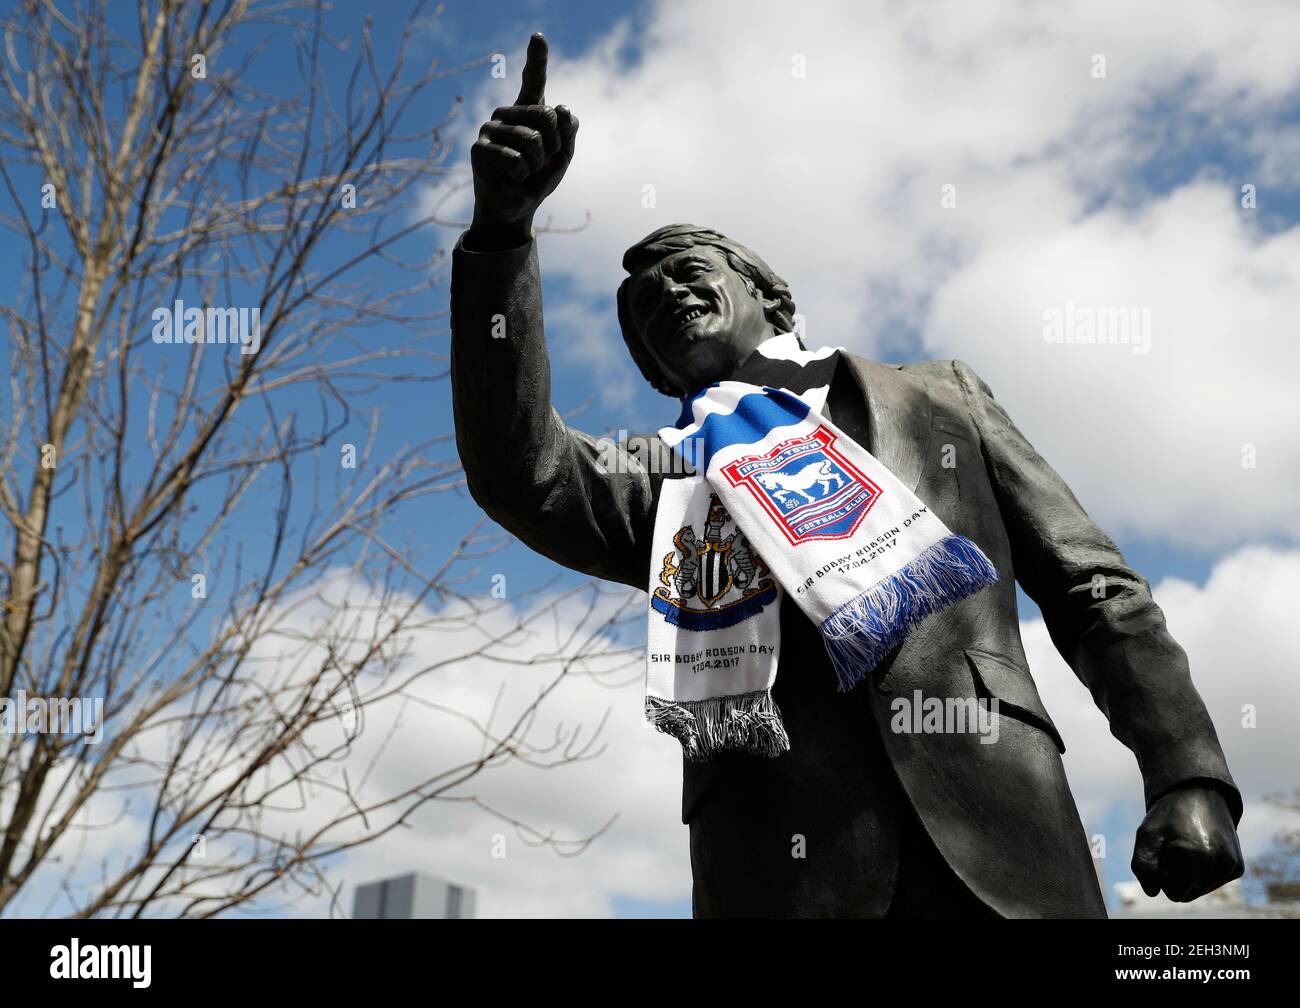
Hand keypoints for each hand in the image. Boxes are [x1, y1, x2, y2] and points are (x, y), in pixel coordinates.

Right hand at [466, 33, 578, 250]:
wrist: (517, 206)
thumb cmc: (538, 178)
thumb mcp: (563, 155)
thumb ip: (569, 130)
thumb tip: (563, 109)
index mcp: (527, 111)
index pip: (533, 80)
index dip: (536, 58)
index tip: (538, 36)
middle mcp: (506, 113)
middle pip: (548, 117)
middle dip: (553, 147)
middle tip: (540, 162)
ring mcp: (490, 128)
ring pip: (533, 141)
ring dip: (537, 165)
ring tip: (524, 171)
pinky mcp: (479, 149)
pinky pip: (517, 160)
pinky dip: (521, 175)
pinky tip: (509, 178)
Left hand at [1132, 786, 1243, 901]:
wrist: (1198, 793)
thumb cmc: (1168, 816)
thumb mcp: (1146, 835)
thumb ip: (1143, 866)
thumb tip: (1153, 892)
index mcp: (1194, 856)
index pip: (1172, 892)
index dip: (1162, 873)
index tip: (1165, 849)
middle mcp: (1218, 863)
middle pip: (1186, 894)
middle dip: (1175, 875)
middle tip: (1176, 847)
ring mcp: (1231, 866)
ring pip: (1199, 890)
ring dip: (1189, 873)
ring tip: (1189, 846)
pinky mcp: (1237, 867)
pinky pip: (1212, 883)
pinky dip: (1202, 871)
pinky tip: (1202, 849)